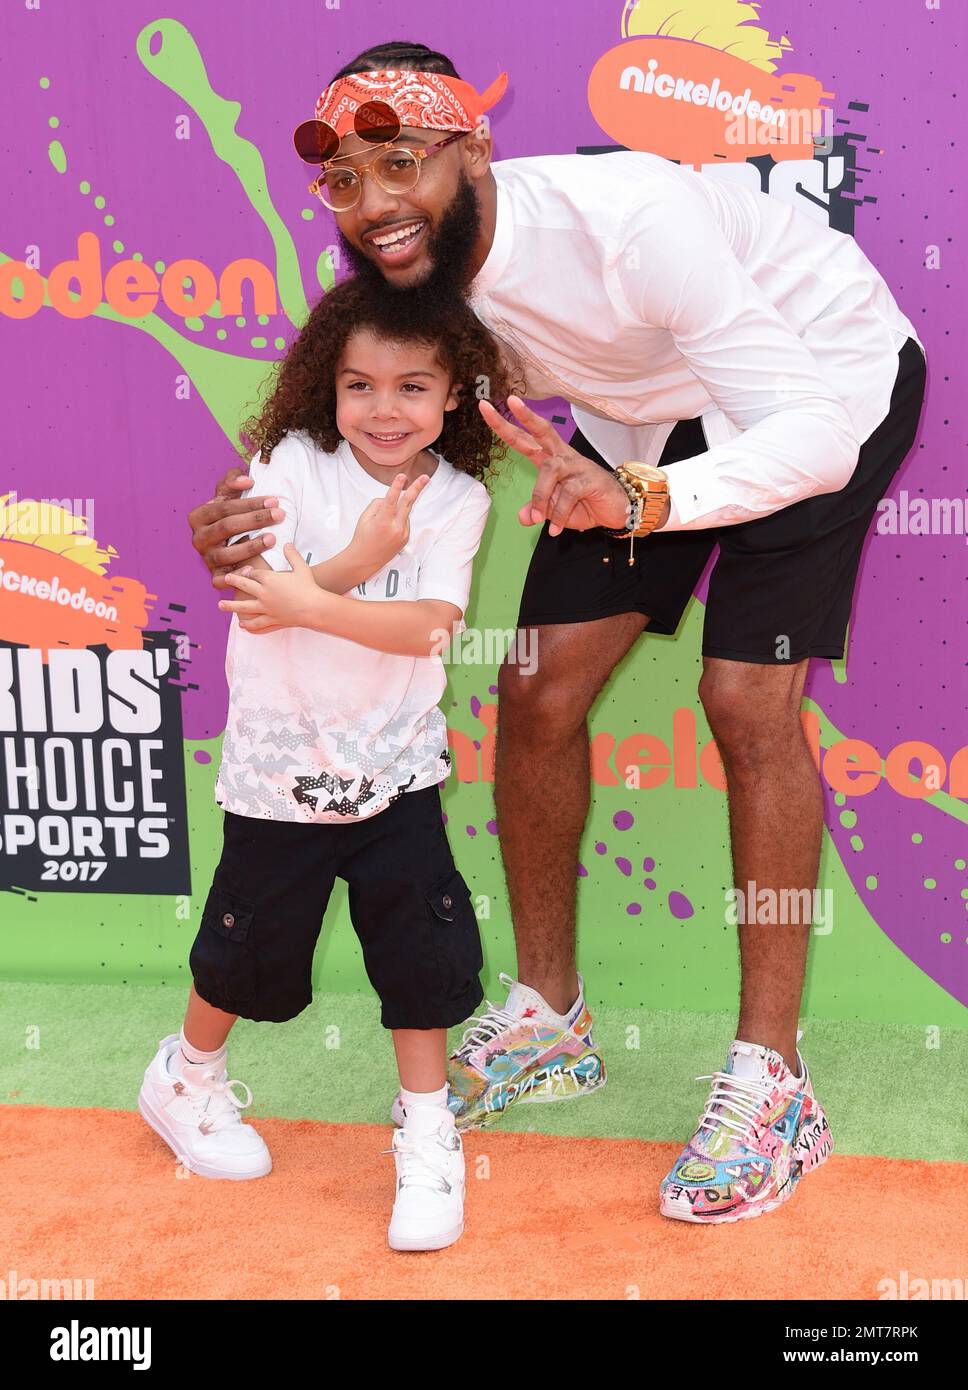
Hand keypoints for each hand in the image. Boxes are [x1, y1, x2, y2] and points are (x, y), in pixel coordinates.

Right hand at [188, 466, 285, 588]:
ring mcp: (206, 558)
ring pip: (226, 554)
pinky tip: (251, 570)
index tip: (274, 501)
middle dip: (255, 520)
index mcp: (198, 516)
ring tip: (273, 538)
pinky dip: (234, 577)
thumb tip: (247, 481)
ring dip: (250, 547)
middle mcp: (199, 538)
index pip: (224, 508)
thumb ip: (233, 480)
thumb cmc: (231, 514)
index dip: (249, 504)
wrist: (228, 542)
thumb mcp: (228, 494)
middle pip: (227, 527)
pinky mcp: (214, 575)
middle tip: (279, 515)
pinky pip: (220, 580)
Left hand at [218, 544, 324, 631]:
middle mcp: (264, 594)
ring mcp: (266, 608)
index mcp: (269, 579)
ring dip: (231, 606)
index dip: (248, 571)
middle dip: (234, 582)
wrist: (314, 607)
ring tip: (220, 606)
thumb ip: (292, 555)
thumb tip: (287, 544)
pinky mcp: (272, 620)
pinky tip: (242, 625)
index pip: (254, 574)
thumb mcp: (301, 567)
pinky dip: (249, 625)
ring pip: (244, 608)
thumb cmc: (309, 586)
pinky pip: (258, 623)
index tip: (245, 570)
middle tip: (225, 579)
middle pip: (244, 587)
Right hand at [350, 472, 429, 570]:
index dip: (396, 486)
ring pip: (403, 512)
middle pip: (408, 503)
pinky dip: (398, 520)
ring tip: (382, 525)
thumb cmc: (362, 537)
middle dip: (417, 488)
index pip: (391, 499)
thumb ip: (378, 504)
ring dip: (396, 511)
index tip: (402, 476)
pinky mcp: (406, 537)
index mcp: (383, 521)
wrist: (365, 560)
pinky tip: (388, 530)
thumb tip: (390, 498)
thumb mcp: (364, 517)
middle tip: (425, 477)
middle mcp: (396, 528)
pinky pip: (404, 521)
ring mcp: (403, 533)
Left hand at [479, 396, 629, 534]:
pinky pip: (568, 493)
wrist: (617, 512)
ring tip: (540, 518)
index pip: (525, 438)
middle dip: (525, 416)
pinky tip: (556, 529)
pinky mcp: (589, 479)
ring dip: (540, 496)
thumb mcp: (553, 512)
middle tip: (510, 401)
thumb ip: (536, 511)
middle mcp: (562, 457)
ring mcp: (577, 465)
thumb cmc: (584, 505)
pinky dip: (558, 514)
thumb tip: (523, 517)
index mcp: (550, 459)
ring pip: (550, 470)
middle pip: (542, 431)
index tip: (486, 408)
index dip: (506, 425)